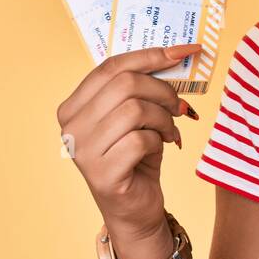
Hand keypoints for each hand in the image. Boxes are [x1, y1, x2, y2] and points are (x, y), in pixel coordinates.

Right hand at [56, 43, 201, 239]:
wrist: (135, 208)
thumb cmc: (137, 157)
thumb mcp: (138, 117)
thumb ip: (143, 88)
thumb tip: (177, 54)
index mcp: (74, 106)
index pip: (112, 66)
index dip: (152, 55)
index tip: (186, 50)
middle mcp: (71, 126)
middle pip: (125, 84)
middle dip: (162, 90)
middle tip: (179, 106)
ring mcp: (82, 150)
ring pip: (135, 109)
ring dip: (164, 118)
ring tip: (170, 130)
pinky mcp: (102, 173)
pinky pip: (140, 139)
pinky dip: (159, 140)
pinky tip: (162, 148)